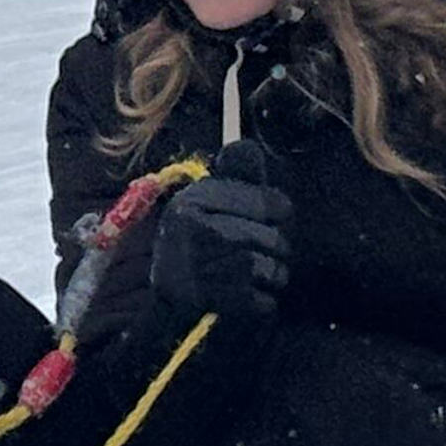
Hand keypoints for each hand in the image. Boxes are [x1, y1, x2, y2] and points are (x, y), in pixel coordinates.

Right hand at [151, 140, 293, 326]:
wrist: (167, 295)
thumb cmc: (198, 240)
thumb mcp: (208, 201)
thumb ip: (236, 176)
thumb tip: (249, 144)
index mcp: (192, 200)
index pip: (261, 202)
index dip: (278, 210)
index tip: (278, 215)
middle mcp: (191, 229)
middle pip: (266, 238)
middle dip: (277, 247)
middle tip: (272, 251)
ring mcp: (195, 266)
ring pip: (264, 268)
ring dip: (274, 274)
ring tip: (267, 273)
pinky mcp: (203, 299)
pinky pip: (258, 301)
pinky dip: (264, 302)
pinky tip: (254, 295)